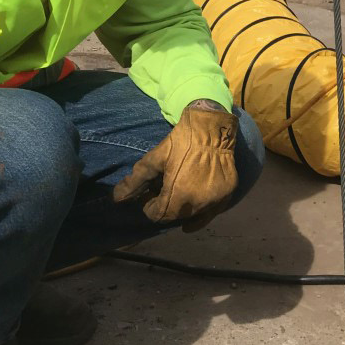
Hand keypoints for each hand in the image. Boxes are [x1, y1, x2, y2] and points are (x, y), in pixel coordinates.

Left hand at [112, 104, 237, 224]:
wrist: (214, 128)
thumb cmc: (182, 142)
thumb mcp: (155, 159)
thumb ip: (135, 181)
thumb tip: (117, 199)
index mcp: (177, 197)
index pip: (157, 215)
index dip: (148, 204)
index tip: (149, 192)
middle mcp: (197, 205)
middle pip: (174, 216)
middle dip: (165, 205)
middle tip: (163, 188)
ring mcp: (214, 201)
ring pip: (192, 215)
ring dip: (182, 207)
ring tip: (179, 189)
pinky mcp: (227, 196)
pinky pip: (211, 211)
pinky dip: (201, 211)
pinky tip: (194, 205)